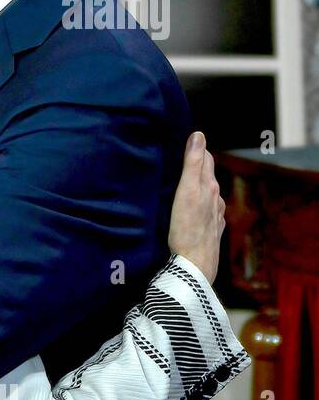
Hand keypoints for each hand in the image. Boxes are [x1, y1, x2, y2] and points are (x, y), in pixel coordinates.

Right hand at [168, 131, 224, 281]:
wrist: (195, 264)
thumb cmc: (187, 228)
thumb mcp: (187, 191)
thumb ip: (192, 163)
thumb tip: (198, 135)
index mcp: (209, 187)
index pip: (205, 160)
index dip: (197, 149)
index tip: (188, 139)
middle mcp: (215, 200)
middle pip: (208, 175)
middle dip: (198, 164)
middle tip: (184, 154)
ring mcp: (214, 216)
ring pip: (208, 194)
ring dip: (199, 184)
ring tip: (186, 179)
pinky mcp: (209, 230)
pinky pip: (206, 211)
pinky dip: (200, 203)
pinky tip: (193, 207)